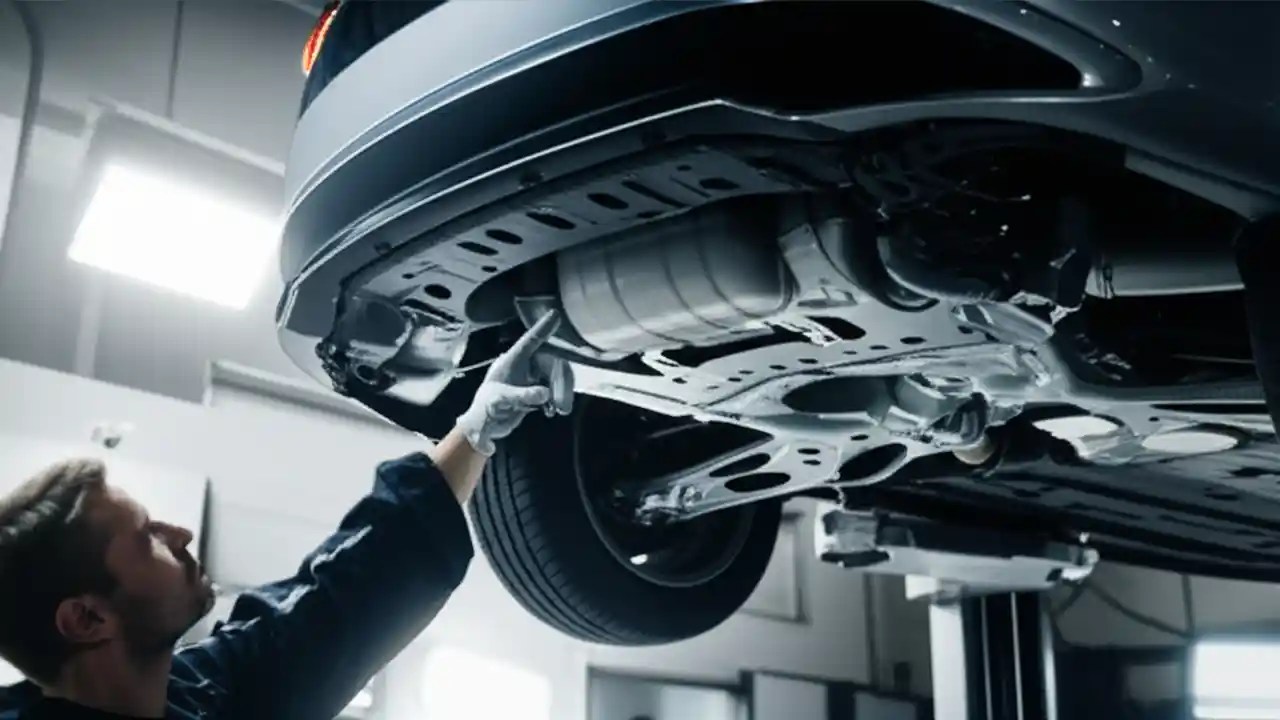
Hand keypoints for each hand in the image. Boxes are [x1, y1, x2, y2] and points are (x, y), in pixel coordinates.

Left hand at [455, 312, 573, 455]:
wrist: (483, 426)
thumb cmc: (486, 407)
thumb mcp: (501, 400)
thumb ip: (522, 395)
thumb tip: (545, 393)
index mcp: (512, 360)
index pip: (531, 340)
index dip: (543, 328)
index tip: (555, 314)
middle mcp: (524, 365)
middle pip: (552, 363)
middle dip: (561, 382)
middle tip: (562, 405)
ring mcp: (531, 378)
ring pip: (556, 377)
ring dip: (562, 392)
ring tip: (560, 410)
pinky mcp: (535, 391)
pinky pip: (555, 389)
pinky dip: (558, 399)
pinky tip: (551, 412)